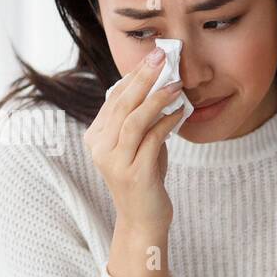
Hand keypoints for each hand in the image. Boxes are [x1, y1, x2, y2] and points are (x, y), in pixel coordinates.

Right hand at [84, 48, 183, 231]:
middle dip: (143, 77)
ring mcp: (115, 162)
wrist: (143, 220)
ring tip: (175, 83)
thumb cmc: (144, 178)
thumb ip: (141, 121)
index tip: (153, 56)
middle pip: (121, 104)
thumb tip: (158, 87)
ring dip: (156, 98)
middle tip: (162, 56)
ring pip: (133, 120)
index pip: (113, 98)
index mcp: (96, 137)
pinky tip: (180, 111)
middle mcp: (100, 148)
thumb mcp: (139, 145)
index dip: (133, 75)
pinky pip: (152, 140)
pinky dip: (167, 123)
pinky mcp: (134, 174)